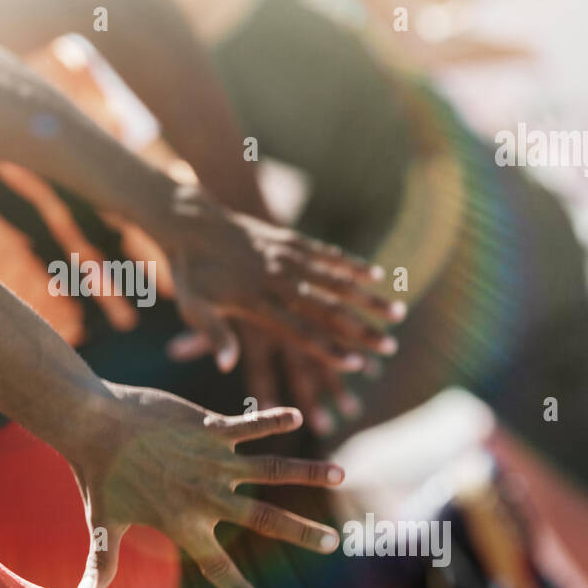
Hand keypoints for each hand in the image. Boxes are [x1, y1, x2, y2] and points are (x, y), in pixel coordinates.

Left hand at [68, 384, 343, 587]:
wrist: (93, 423)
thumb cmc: (97, 475)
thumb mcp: (103, 523)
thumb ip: (102, 562)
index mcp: (183, 523)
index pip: (216, 565)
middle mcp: (206, 495)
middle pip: (265, 519)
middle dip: (302, 533)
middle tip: (332, 543)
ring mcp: (212, 460)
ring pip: (272, 469)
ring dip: (308, 472)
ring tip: (341, 475)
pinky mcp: (209, 428)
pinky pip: (250, 426)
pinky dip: (274, 421)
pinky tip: (298, 417)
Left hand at [160, 187, 403, 375]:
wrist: (189, 221)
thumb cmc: (190, 272)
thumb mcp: (192, 306)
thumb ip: (213, 334)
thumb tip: (229, 366)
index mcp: (254, 300)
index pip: (298, 331)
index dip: (328, 349)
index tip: (356, 364)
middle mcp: (276, 277)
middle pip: (326, 308)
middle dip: (361, 329)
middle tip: (390, 347)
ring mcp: (286, 256)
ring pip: (335, 280)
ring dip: (368, 298)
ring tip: (398, 313)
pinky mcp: (290, 239)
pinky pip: (327, 253)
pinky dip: (352, 264)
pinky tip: (377, 275)